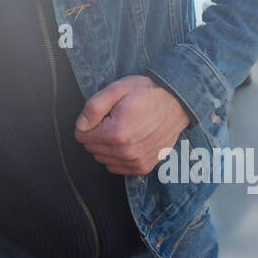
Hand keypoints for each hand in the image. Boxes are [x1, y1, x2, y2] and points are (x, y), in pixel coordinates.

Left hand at [74, 75, 190, 175]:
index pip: (82, 136)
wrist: (177, 102)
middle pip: (92, 149)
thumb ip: (93, 107)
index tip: (102, 114)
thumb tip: (80, 126)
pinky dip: (118, 156)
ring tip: (123, 129)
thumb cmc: (147, 93)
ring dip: (107, 146)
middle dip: (97, 134)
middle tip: (114, 119)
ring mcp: (136, 162)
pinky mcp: (144, 167)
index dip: (88, 123)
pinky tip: (129, 141)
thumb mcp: (116, 90)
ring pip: (103, 159)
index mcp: (116, 133)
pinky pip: (117, 167)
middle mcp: (126, 152)